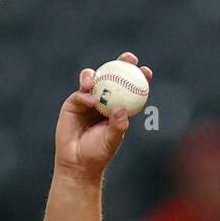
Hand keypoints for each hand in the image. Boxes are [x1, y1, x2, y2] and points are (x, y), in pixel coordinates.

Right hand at [53, 52, 152, 180]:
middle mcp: (105, 100)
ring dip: (97, 75)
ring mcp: (88, 100)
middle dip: (121, 63)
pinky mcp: (73, 103)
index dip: (139, 77)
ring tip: (98, 80)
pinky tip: (90, 100)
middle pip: (113, 76)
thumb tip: (123, 110)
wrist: (77, 161)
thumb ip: (118, 127)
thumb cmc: (98, 153)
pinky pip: (80, 94)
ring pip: (93, 80)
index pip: (130, 89)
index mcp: (119, 108)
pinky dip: (85, 95)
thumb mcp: (111, 141)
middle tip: (128, 59)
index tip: (146, 71)